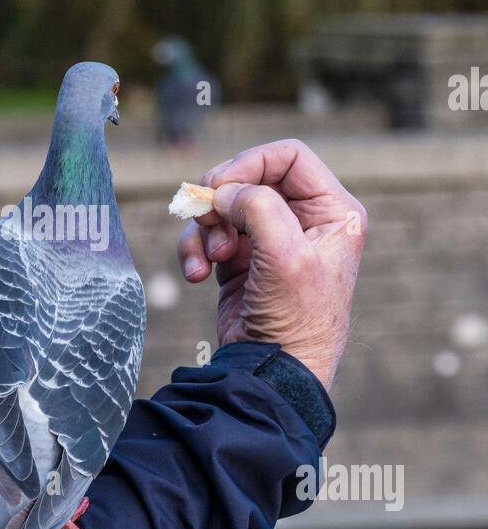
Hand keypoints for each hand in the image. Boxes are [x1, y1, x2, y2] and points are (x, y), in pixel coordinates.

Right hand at [177, 139, 366, 389]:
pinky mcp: (241, 260)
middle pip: (250, 176)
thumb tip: (224, 193)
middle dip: (222, 198)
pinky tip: (195, 275)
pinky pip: (208, 234)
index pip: (289, 156)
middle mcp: (305, 220)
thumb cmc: (296, 319)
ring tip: (208, 260)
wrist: (273, 373)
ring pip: (224, 205)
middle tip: (208, 218)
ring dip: (205, 227)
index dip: (251, 163)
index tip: (223, 186)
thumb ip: (258, 206)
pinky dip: (195, 248)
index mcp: (334, 211)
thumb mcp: (286, 254)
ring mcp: (271, 240)